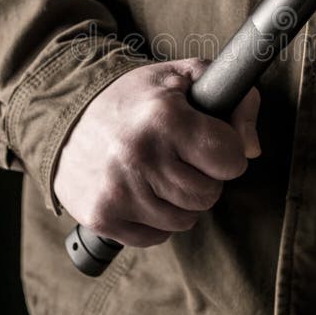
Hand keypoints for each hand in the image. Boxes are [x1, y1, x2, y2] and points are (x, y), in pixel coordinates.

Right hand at [54, 58, 260, 246]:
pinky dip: (155, 220)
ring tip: (157, 171)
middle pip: (209, 195)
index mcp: (165, 119)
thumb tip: (251, 149)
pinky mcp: (103, 216)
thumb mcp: (184, 77)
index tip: (207, 139)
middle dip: (203, 177)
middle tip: (179, 156)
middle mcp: (141, 157)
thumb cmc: (134, 97)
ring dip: (180, 201)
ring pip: (185, 220)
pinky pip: (156, 237)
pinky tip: (139, 190)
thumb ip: (234, 100)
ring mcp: (119, 191)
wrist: (64, 113)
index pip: (231, 159)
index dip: (225, 150)